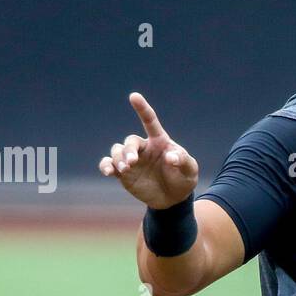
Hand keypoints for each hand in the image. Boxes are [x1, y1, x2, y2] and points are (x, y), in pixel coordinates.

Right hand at [99, 92, 198, 208]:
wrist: (173, 198)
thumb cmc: (183, 178)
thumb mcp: (189, 169)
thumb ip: (183, 161)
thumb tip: (171, 157)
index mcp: (159, 141)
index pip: (149, 121)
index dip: (142, 109)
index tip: (134, 96)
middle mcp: (143, 148)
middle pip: (130, 142)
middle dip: (128, 150)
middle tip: (132, 162)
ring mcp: (132, 160)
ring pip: (117, 151)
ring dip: (118, 159)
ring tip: (126, 169)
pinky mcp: (123, 174)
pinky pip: (108, 164)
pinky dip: (105, 166)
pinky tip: (108, 171)